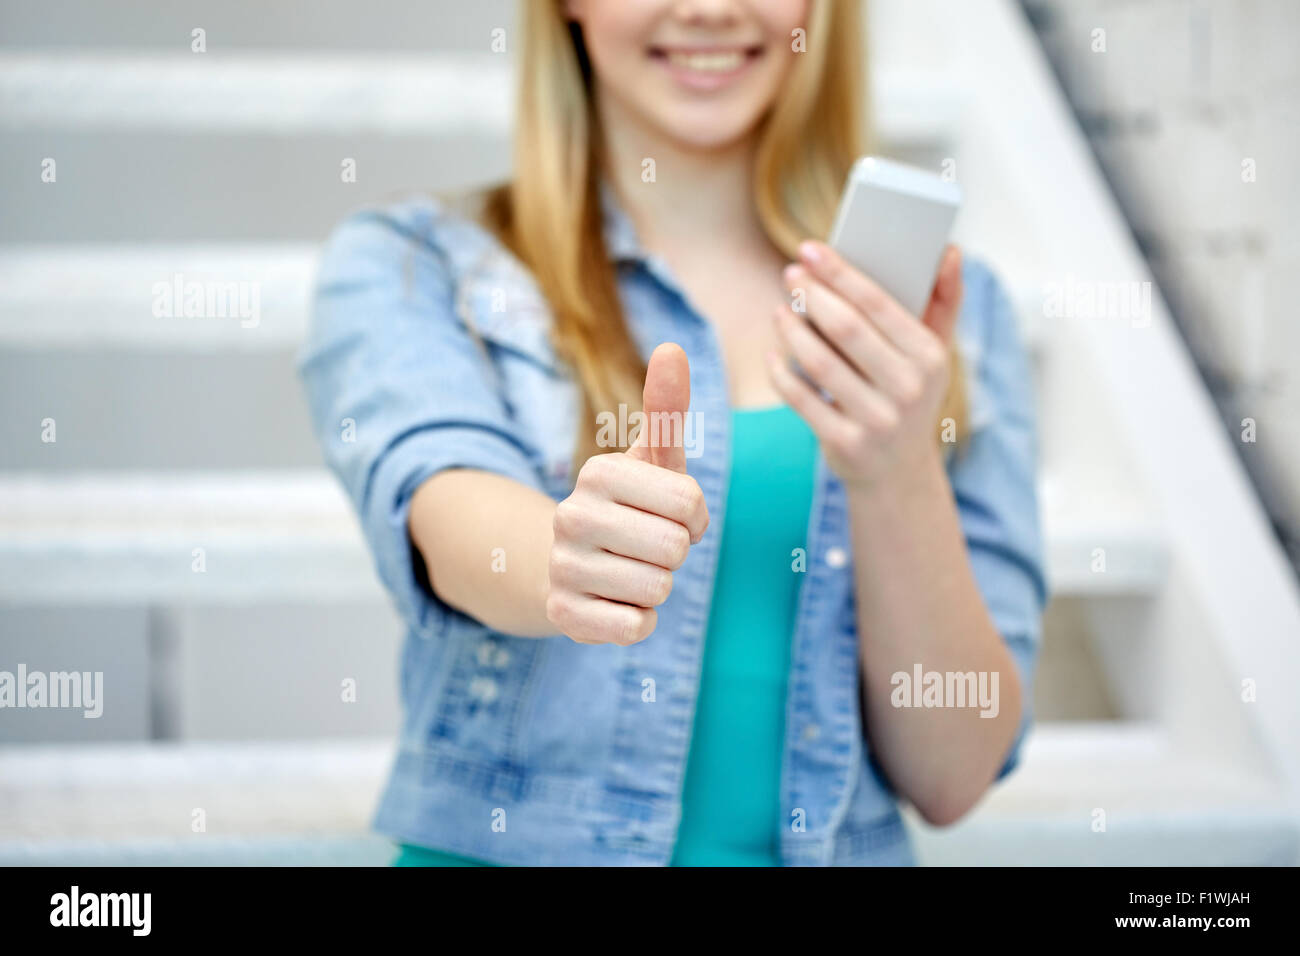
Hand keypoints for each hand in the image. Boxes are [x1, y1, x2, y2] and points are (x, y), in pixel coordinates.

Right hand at [546, 343, 708, 644]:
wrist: (572, 562)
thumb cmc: (631, 506)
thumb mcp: (652, 461)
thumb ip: (666, 408)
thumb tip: (673, 348)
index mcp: (598, 473)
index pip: (691, 506)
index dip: (693, 519)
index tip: (670, 516)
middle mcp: (570, 516)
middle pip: (674, 550)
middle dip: (674, 554)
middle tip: (648, 546)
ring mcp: (562, 567)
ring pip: (657, 590)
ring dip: (657, 588)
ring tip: (631, 571)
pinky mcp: (562, 614)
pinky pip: (635, 627)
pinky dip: (639, 620)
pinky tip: (617, 602)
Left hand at [768, 241, 963, 490]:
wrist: (899, 471)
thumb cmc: (910, 395)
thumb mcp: (935, 354)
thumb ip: (945, 301)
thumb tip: (951, 250)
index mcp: (931, 357)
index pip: (878, 303)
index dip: (839, 273)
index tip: (809, 250)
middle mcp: (908, 389)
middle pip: (845, 328)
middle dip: (811, 295)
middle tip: (789, 274)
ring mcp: (878, 420)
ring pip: (819, 363)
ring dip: (792, 331)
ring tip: (779, 311)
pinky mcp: (847, 444)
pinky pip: (803, 400)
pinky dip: (782, 374)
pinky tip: (773, 354)